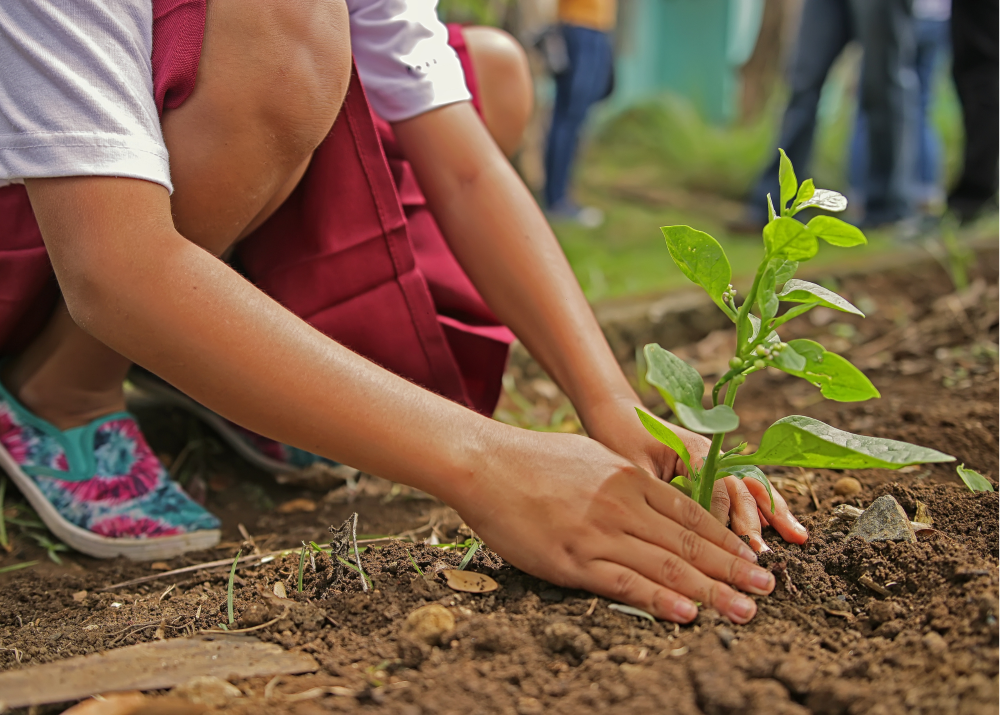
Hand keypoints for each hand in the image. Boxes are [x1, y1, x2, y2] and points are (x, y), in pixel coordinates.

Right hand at [450, 428, 776, 623]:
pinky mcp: (572, 559)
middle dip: (733, 568)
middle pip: (689, 543)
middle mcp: (623, 505)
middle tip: (767, 588)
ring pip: (666, 566)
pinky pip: (624, 583)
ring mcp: (599, 533)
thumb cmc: (535, 460)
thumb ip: (626, 480)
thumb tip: (654, 497)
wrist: (485, 463)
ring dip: (711, 590)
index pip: (691, 515)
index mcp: (630, 479)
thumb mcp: (592, 458)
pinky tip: (688, 614)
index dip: (727, 540)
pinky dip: (659, 600)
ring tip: (744, 609)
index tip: (753, 558)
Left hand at [579, 395, 808, 552]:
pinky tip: (783, 526)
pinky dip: (764, 506)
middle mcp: (712, 453)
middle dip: (755, 523)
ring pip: (751, 487)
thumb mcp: (634, 468)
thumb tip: (676, 531)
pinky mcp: (714, 468)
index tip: (728, 550)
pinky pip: (744, 488)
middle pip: (741, 489)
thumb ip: (658, 494)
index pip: (718, 490)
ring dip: (774, 513)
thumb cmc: (619, 439)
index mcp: (694, 450)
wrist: (617, 414)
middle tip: (763, 555)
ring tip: (798, 538)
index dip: (723, 521)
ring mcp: (717, 460)